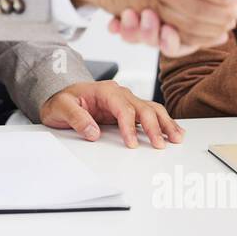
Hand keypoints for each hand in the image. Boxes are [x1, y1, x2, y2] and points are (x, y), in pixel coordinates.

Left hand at [40, 79, 183, 148]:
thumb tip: (93, 132)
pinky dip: (162, 122)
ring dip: (165, 123)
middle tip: (159, 145)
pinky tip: (172, 131)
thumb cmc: (61, 100)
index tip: (132, 143)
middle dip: (154, 126)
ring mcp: (125, 100)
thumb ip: (76, 118)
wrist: (59, 95)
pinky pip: (149, 113)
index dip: (129, 126)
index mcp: (104, 90)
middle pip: (143, 107)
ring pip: (151, 109)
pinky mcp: (128, 109)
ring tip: (176, 138)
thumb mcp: (61, 107)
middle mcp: (119, 93)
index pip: (123, 108)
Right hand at [106, 0, 236, 51]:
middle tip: (126, 19)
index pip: (136, 2)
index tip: (113, 18)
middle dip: (133, 28)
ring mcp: (190, 9)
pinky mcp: (206, 21)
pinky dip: (172, 44)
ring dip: (147, 35)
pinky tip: (163, 34)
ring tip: (141, 21)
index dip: (122, 15)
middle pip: (147, 23)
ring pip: (161, 35)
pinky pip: (185, 41)